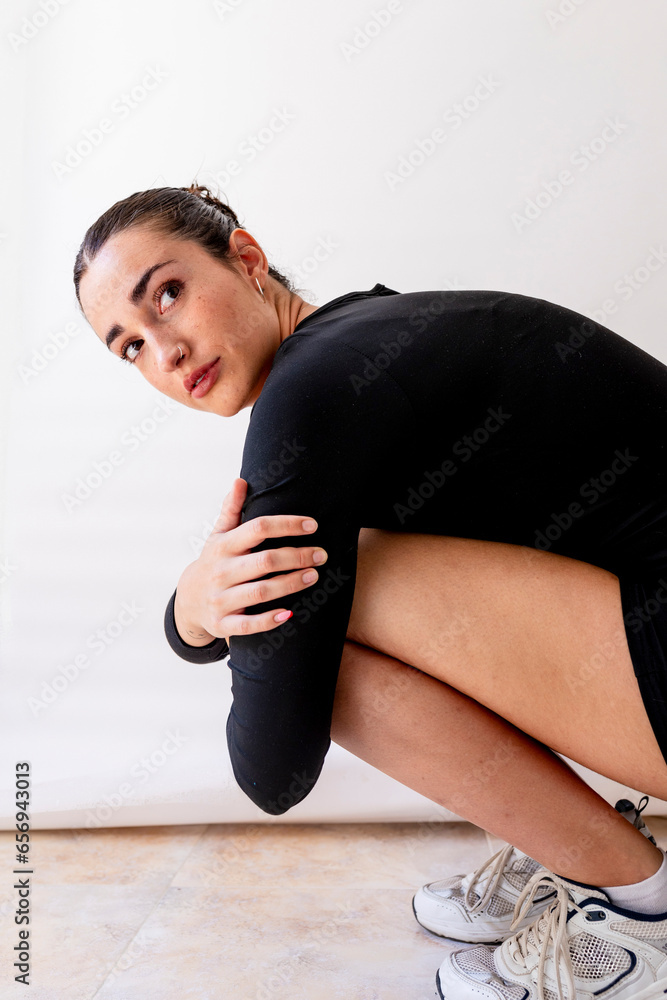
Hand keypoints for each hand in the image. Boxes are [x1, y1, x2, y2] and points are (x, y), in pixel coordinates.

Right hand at [173, 477, 326, 645]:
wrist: (188, 601)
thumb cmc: (213, 562)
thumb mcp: (218, 536)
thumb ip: (232, 509)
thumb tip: (240, 481)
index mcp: (224, 546)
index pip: (259, 528)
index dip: (287, 524)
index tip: (312, 526)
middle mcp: (221, 571)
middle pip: (266, 560)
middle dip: (297, 556)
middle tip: (322, 554)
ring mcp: (221, 599)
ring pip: (261, 591)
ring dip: (291, 584)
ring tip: (314, 576)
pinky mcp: (222, 623)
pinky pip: (248, 624)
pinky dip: (268, 620)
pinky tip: (289, 614)